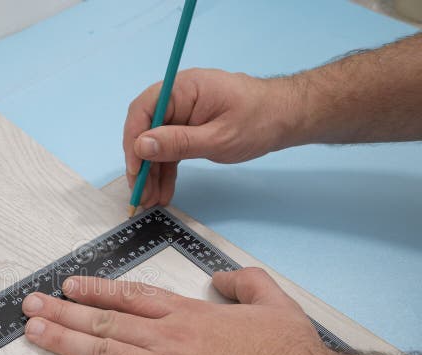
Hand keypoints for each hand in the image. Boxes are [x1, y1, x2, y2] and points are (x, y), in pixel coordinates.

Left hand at [21, 268, 333, 354]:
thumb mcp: (276, 304)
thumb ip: (246, 282)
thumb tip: (224, 276)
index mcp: (191, 316)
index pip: (132, 297)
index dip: (97, 290)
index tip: (71, 285)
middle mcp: (169, 339)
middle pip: (106, 321)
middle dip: (64, 310)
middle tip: (31, 304)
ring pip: (101, 352)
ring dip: (61, 340)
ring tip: (30, 331)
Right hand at [123, 69, 298, 206]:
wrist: (288, 117)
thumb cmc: (259, 121)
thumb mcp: (218, 138)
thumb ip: (178, 143)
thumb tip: (141, 146)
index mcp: (183, 88)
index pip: (143, 111)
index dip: (133, 141)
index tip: (135, 169)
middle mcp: (178, 97)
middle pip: (146, 130)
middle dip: (141, 164)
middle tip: (140, 193)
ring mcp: (183, 112)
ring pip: (156, 144)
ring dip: (152, 172)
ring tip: (151, 200)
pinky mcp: (188, 127)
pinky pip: (170, 149)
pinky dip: (166, 169)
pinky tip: (163, 190)